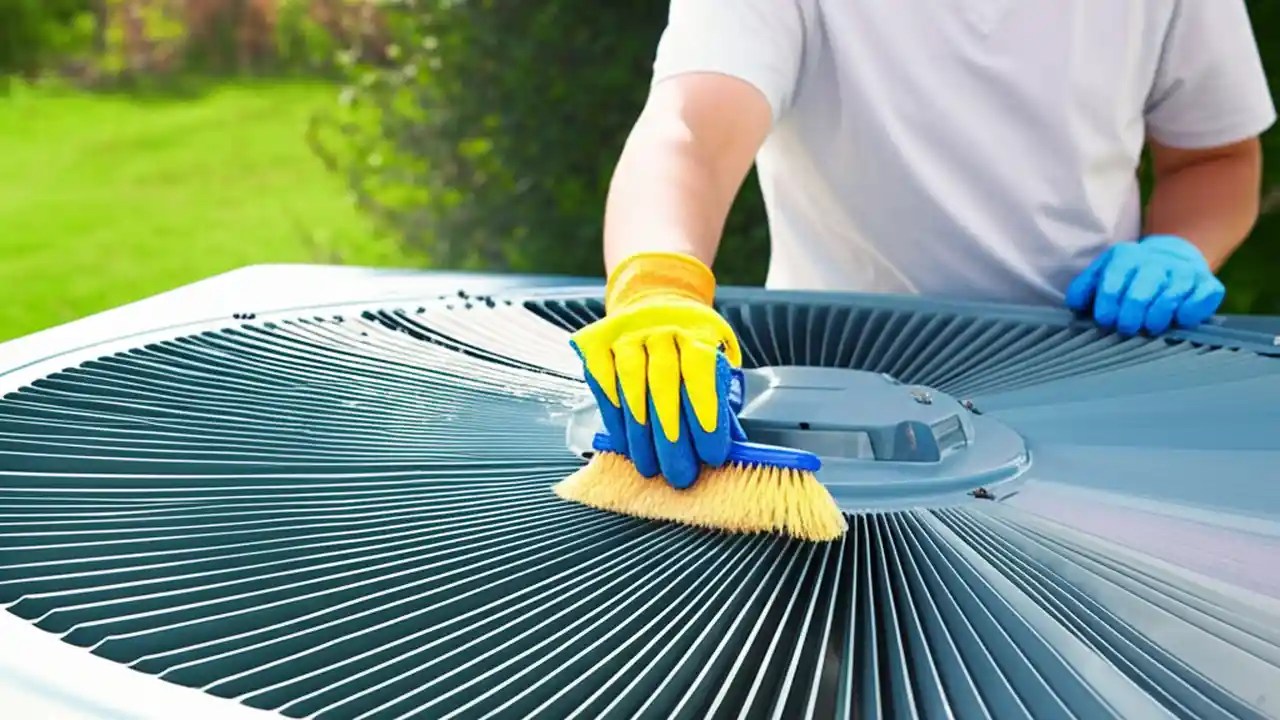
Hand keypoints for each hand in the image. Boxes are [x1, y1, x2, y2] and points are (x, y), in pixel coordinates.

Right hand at [570, 251, 741, 488]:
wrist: (655, 297)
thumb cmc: (691, 338)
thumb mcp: (717, 354)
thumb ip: (723, 393)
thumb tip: (732, 443)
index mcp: (696, 331)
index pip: (701, 377)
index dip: (706, 419)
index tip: (711, 455)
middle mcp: (660, 329)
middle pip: (664, 388)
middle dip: (672, 439)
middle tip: (679, 475)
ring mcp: (626, 335)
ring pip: (631, 389)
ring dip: (640, 434)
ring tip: (648, 467)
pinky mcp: (599, 344)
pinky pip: (604, 385)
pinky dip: (614, 417)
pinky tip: (623, 443)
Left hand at [1065, 235, 1224, 336]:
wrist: (1175, 255)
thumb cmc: (1131, 275)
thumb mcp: (1104, 273)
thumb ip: (1085, 288)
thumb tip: (1074, 305)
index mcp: (1126, 257)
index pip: (1112, 284)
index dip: (1108, 306)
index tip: (1106, 320)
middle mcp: (1156, 261)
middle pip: (1140, 293)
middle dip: (1130, 317)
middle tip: (1128, 328)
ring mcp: (1185, 271)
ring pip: (1169, 298)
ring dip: (1156, 319)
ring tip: (1151, 326)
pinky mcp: (1209, 284)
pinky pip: (1200, 300)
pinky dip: (1189, 314)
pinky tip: (1179, 320)